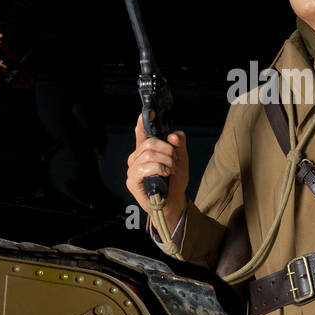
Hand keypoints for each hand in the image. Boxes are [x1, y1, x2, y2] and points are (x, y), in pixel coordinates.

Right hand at [126, 113, 187, 230]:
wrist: (173, 202)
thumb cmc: (174, 181)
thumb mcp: (182, 159)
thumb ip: (179, 144)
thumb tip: (172, 135)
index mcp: (145, 151)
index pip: (141, 133)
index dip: (143, 122)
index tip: (148, 112)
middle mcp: (136, 158)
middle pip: (149, 143)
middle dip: (166, 149)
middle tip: (174, 160)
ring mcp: (132, 170)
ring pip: (148, 154)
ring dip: (165, 160)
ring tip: (171, 169)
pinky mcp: (132, 181)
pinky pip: (144, 167)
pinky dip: (159, 168)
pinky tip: (165, 173)